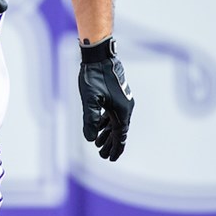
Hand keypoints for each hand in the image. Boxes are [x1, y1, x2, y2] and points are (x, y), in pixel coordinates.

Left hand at [78, 37, 133, 160]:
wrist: (99, 56)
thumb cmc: (94, 76)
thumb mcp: (90, 99)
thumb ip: (90, 119)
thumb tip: (90, 138)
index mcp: (122, 111)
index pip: (119, 135)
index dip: (115, 148)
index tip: (110, 159)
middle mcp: (124, 107)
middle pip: (118, 131)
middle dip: (110, 144)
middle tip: (103, 155)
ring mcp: (120, 101)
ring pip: (114, 123)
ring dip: (107, 134)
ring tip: (98, 145)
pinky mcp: (114, 96)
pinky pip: (111, 114)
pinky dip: (105, 122)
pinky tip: (98, 128)